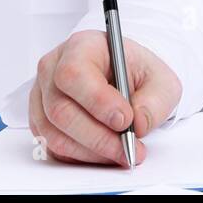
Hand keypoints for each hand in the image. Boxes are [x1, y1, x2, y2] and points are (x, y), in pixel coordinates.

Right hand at [29, 30, 181, 166]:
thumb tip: (139, 123)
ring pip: (55, 134)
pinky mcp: (41, 121)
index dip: (97, 101)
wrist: (127, 79)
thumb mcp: (161, 80)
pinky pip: (53, 147)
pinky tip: (106, 153)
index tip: (125, 120)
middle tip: (128, 147)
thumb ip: (155, 100)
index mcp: (82, 46)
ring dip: (91, 151)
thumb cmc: (138, 73)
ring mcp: (42, 96)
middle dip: (98, 136)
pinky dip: (82, 156)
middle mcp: (53, 69)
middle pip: (61, 110)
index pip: (74, 73)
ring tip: (123, 152)